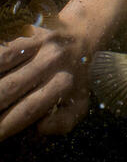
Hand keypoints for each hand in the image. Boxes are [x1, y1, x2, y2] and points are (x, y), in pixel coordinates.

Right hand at [0, 20, 91, 140]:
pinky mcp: (34, 34)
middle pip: (8, 89)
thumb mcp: (78, 105)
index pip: (28, 110)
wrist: (84, 37)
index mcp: (63, 86)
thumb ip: (63, 122)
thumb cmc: (76, 79)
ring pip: (2, 66)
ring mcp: (44, 48)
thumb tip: (40, 127)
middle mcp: (54, 65)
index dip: (5, 125)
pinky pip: (5, 51)